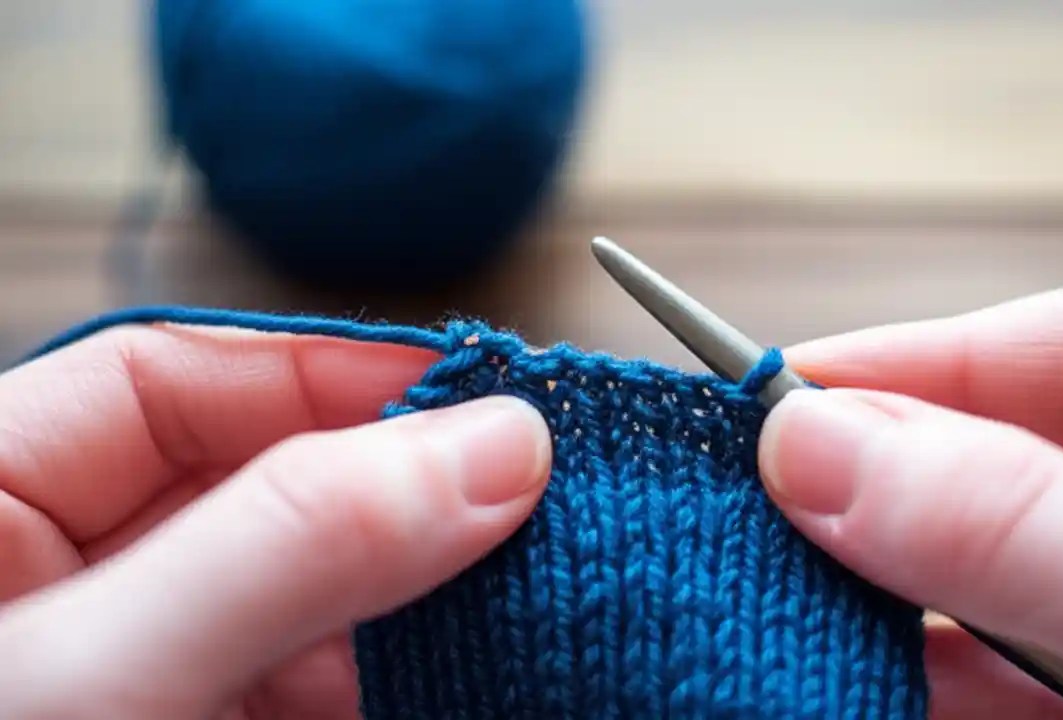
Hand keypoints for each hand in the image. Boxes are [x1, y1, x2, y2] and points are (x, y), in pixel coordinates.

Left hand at [0, 325, 550, 718]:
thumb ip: (285, 549)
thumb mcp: (103, 679)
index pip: (168, 381)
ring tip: (538, 585)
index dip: (329, 371)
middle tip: (533, 496)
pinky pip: (336, 686)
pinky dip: (419, 677)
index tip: (471, 390)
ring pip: (320, 595)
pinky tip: (490, 665)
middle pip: (269, 488)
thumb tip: (489, 446)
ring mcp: (159, 671)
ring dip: (434, 594)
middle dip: (406, 493)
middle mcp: (80, 583)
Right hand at [757, 275, 1062, 719]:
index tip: (800, 387)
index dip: (953, 354)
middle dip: (915, 479)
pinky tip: (873, 670)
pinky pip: (1050, 673)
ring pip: (1041, 571)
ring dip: (914, 585)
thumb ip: (1031, 531)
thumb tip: (820, 445)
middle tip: (777, 489)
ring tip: (796, 582)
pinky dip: (956, 676)